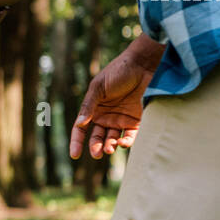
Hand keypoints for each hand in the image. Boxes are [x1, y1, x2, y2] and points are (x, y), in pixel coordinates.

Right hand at [69, 44, 155, 159]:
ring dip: (110, 146)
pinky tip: (122, 143)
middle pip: (97, 137)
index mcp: (93, 109)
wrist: (144, 65)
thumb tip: (79, 123)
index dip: (77, 142)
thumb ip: (89, 106)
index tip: (75, 154)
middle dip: (96, 147)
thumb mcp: (98, 87)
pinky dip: (126, 142)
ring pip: (113, 139)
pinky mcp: (137, 121)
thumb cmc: (118, 71)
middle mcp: (106, 116)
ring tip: (110, 148)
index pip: (81, 129)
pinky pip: (130, 136)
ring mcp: (121, 119)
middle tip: (97, 154)